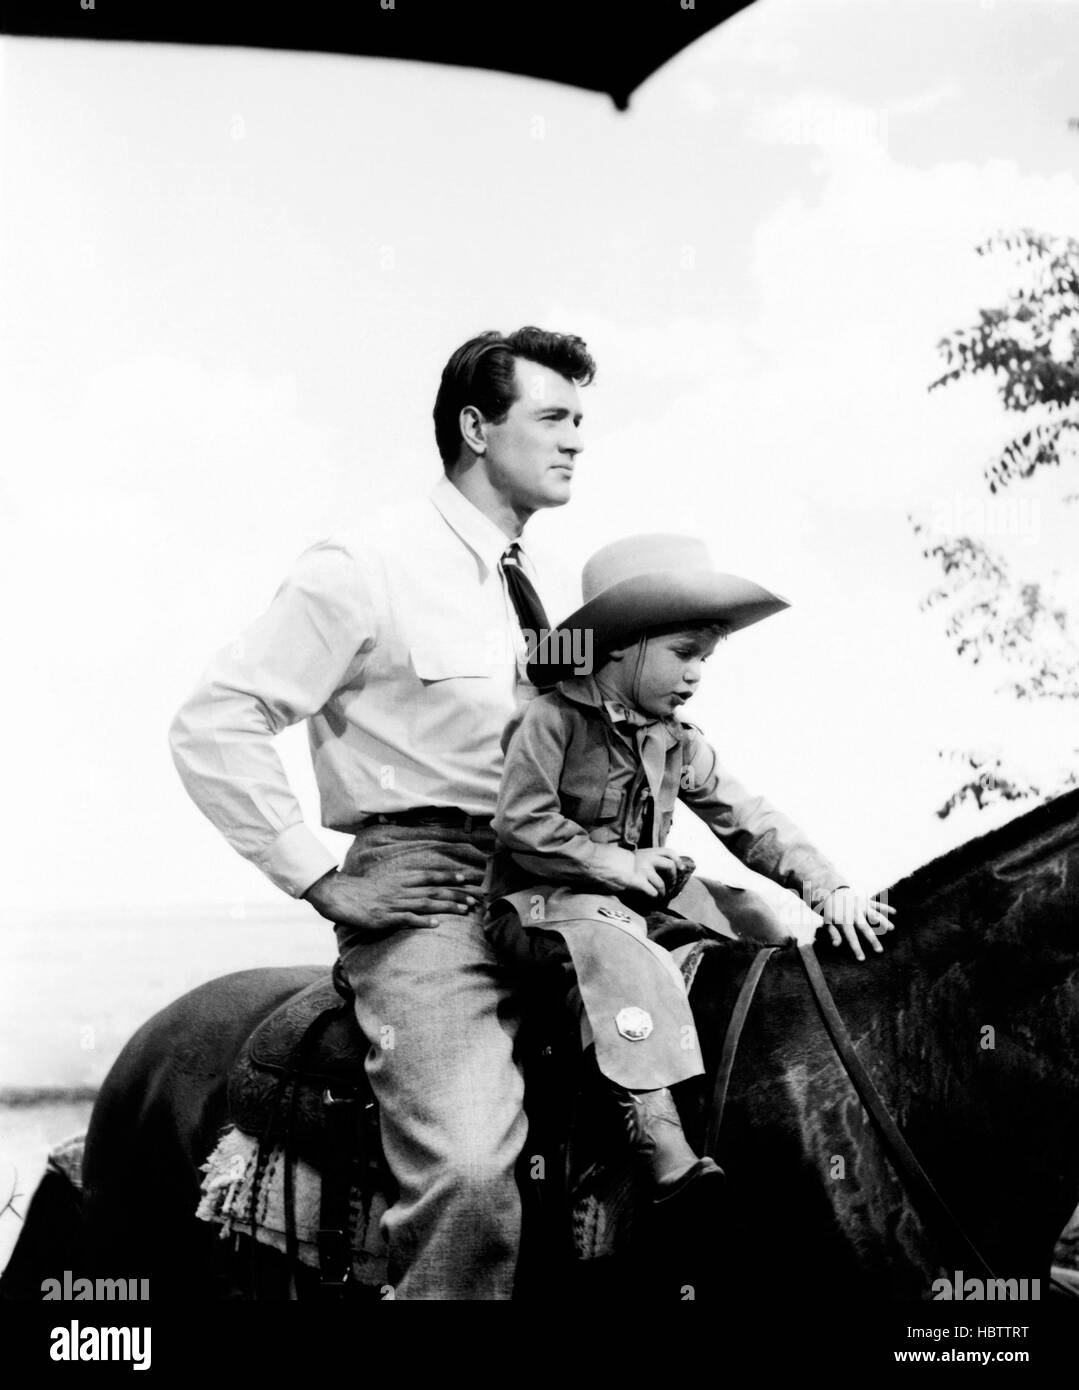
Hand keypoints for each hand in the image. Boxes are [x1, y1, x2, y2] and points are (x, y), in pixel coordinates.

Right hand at [303, 865, 482, 932]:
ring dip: (447, 906)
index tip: (466, 879)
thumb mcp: (383, 883)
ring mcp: (393, 903)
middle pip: (434, 890)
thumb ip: (400, 885)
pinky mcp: (384, 918)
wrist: (337, 894)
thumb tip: (416, 888)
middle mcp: (400, 889)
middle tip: (475, 899)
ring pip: (426, 903)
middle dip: (456, 894)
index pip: (429, 876)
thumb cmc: (359, 891)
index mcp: (400, 879)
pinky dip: (422, 921)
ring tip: (464, 910)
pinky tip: (436, 924)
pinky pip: (406, 919)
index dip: (449, 877)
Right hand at [623, 847, 680, 898]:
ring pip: (661, 884)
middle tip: (671, 884)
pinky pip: (652, 892)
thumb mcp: (637, 856)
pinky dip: (654, 896)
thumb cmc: (621, 862)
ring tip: (661, 895)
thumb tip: (664, 868)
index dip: (678, 860)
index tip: (681, 868)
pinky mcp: (638, 881)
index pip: (669, 852)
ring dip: (663, 892)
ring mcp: (643, 870)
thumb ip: (649, 859)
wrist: (605, 864)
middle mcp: (647, 859)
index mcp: (648, 852)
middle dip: (673, 877)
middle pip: (670, 866)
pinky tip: (651, 897)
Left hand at [816, 888, 895, 961]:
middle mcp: (854, 913)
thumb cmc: (830, 910)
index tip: (862, 958)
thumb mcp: (827, 921)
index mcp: (844, 920)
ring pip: (874, 914)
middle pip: (865, 928)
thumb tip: (836, 945)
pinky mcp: (865, 899)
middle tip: (880, 951)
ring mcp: (861, 906)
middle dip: (872, 940)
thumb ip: (832, 932)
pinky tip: (894, 912)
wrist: (831, 890)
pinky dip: (885, 907)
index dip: (856, 947)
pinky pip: (877, 904)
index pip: (851, 936)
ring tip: (892, 929)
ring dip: (883, 921)